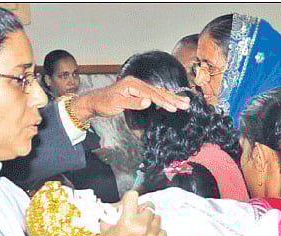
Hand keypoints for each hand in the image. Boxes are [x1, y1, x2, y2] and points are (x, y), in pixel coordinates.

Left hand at [73, 76, 189, 120]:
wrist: (94, 102)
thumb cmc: (103, 103)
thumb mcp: (116, 104)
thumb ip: (133, 103)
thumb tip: (148, 102)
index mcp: (132, 84)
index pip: (151, 94)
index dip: (164, 101)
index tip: (174, 108)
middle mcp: (136, 83)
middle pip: (158, 91)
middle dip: (173, 98)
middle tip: (186, 105)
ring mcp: (138, 86)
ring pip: (158, 92)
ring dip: (172, 98)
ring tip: (185, 102)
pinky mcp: (138, 91)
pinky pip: (155, 94)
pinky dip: (165, 98)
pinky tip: (173, 100)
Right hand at [95, 191, 165, 235]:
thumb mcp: (105, 228)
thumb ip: (113, 213)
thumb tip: (121, 205)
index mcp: (127, 221)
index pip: (133, 196)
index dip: (130, 198)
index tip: (130, 202)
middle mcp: (141, 228)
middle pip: (148, 207)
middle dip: (142, 210)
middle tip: (137, 218)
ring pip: (157, 218)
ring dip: (150, 221)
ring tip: (143, 229)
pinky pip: (163, 231)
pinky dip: (157, 233)